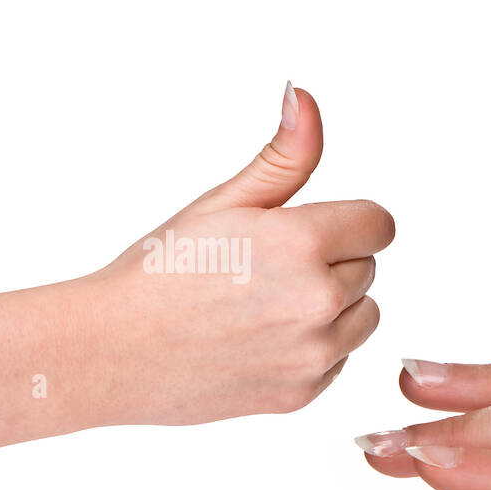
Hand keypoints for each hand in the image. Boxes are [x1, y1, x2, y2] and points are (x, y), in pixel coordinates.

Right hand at [0, 83, 391, 445]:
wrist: (110, 352)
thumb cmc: (160, 271)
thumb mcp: (224, 202)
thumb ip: (285, 156)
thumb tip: (306, 96)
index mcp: (303, 243)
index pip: (379, 224)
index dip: (347, 222)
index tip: (312, 228)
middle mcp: (319, 301)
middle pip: (368, 268)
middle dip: (331, 261)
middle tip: (263, 268)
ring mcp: (314, 353)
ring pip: (364, 316)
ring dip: (333, 306)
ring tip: (266, 303)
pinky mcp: (305, 393)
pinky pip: (339, 359)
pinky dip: (314, 348)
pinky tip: (260, 339)